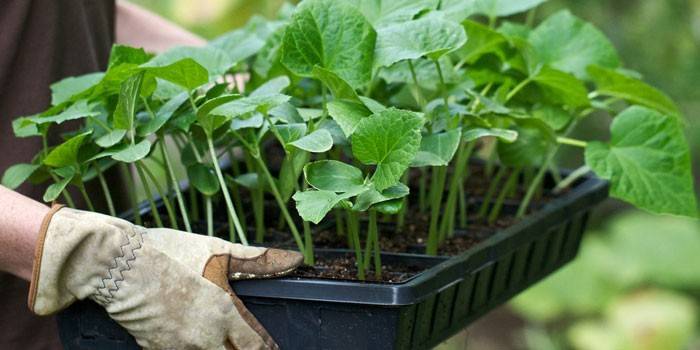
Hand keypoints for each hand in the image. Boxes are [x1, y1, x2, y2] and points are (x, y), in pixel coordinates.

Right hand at [29, 205, 302, 348]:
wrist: (118, 265)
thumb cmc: (170, 253)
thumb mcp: (218, 251)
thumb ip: (259, 261)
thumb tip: (296, 259)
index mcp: (225, 313)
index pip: (255, 346)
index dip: (267, 349)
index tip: (274, 349)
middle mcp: (205, 337)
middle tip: (249, 346)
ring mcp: (179, 347)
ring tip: (219, 339)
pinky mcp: (156, 349)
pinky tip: (194, 339)